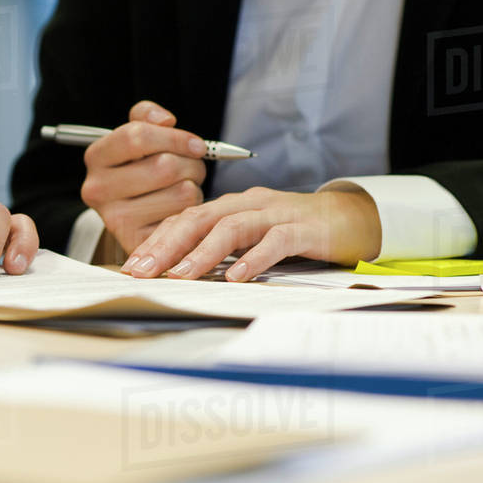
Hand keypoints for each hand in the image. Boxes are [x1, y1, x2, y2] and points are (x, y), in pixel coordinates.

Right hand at [81, 100, 208, 256]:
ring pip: (182, 192)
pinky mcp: (137, 242)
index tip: (197, 145)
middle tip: (192, 170)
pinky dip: (192, 212)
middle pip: (164, 166)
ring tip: (183, 189)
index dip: (176, 137)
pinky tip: (180, 210)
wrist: (133, 217)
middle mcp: (97, 189)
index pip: (137, 136)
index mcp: (96, 157)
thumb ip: (147, 118)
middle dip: (191, 164)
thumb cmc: (141, 169)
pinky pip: (184, 219)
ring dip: (195, 188)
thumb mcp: (138, 138)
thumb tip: (165, 119)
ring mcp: (115, 219)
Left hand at [119, 186, 382, 281]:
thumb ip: (219, 250)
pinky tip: (237, 277)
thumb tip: (177, 275)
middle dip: (167, 246)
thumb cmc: (293, 231)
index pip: (184, 220)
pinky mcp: (305, 229)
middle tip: (143, 271)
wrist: (350, 218)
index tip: (131, 267)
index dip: (156, 241)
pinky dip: (255, 258)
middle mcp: (247, 205)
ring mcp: (276, 213)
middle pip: (199, 220)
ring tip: (181, 275)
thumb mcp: (250, 238)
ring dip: (204, 252)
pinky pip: (276, 241)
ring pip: (233, 227)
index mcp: (230, 207)